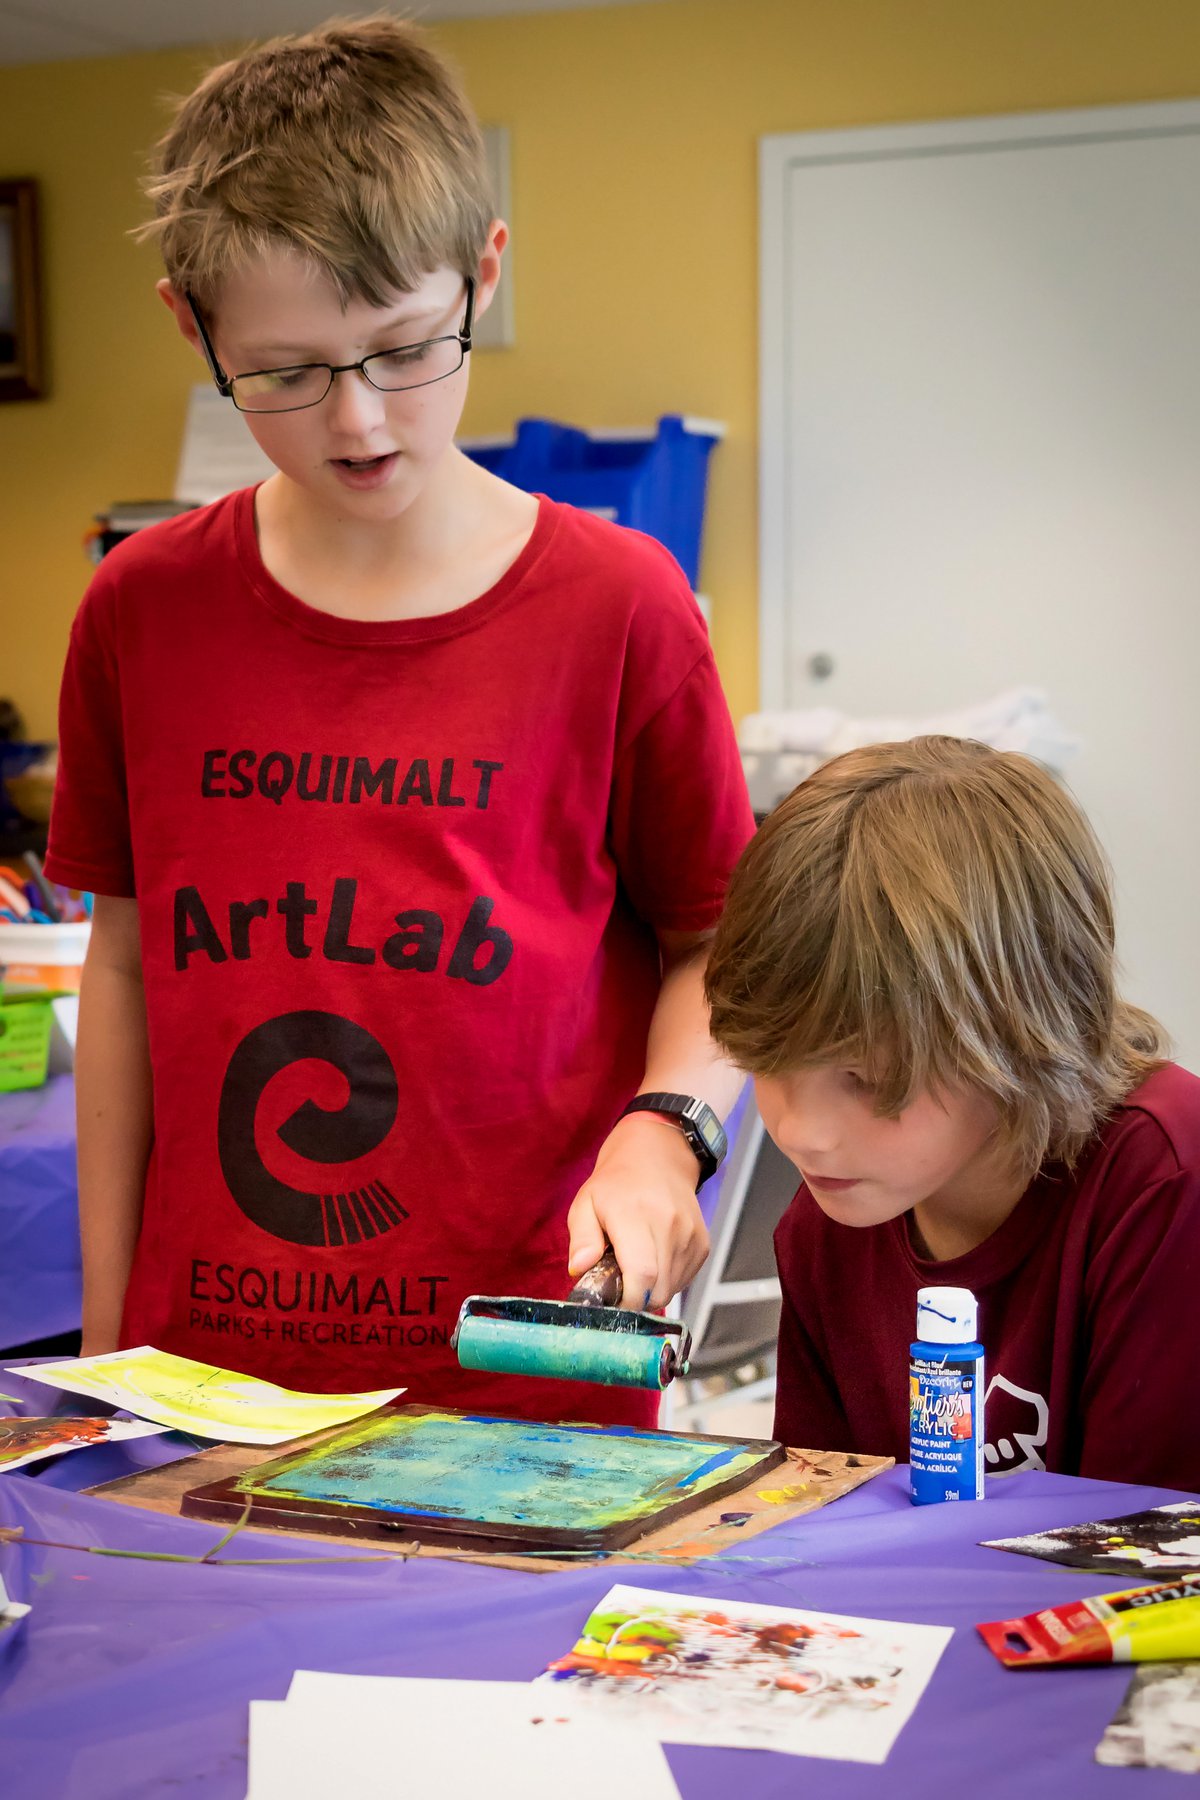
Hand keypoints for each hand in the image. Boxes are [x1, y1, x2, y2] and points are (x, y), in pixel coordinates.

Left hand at [567, 1112, 710, 1308]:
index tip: (611, 1301)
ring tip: (635, 1264)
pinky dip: (666, 1280)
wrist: (657, 1158)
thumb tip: (580, 1268)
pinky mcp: (703, 1244)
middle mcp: (669, 1225)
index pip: (641, 1274)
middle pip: (657, 1290)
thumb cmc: (615, 1185)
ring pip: (671, 1289)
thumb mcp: (585, 1203)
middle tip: (618, 1282)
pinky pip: (683, 1280)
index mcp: (635, 1215)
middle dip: (635, 1298)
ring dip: (650, 1289)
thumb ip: (581, 1238)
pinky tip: (653, 1258)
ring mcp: (690, 1235)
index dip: (627, 1300)